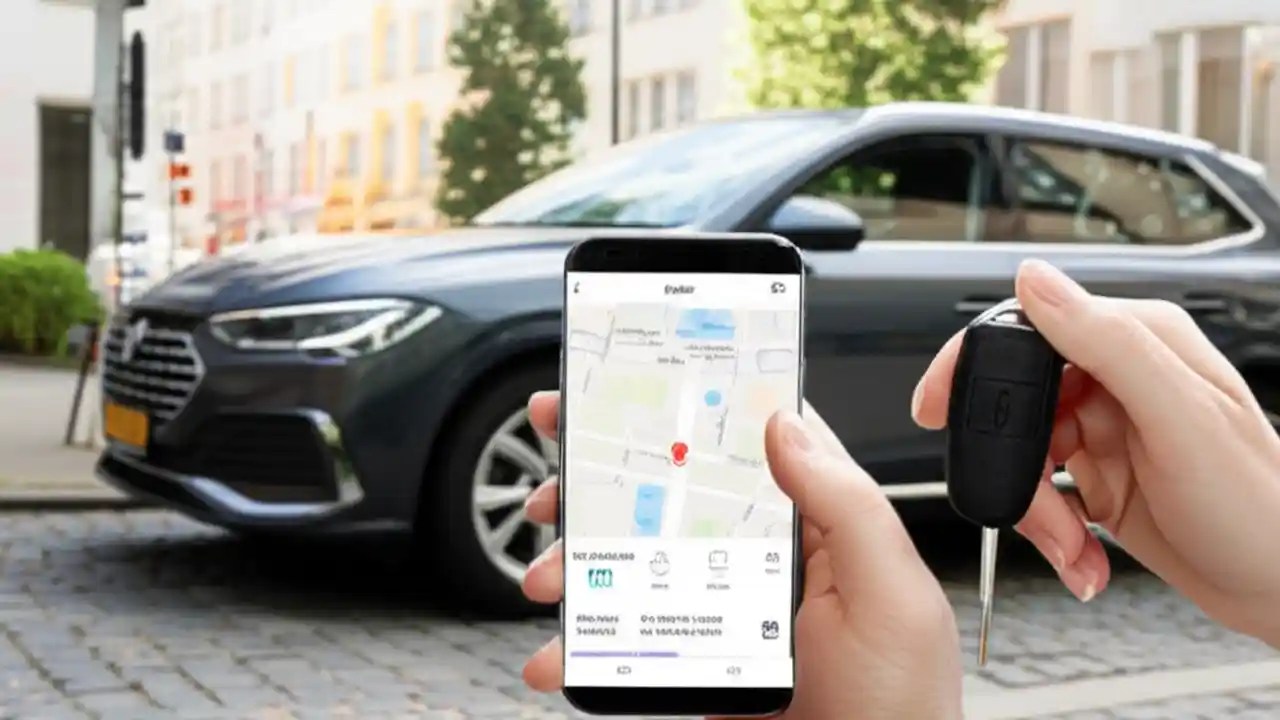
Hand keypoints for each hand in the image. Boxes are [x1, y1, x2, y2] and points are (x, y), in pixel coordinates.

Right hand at [520, 392, 963, 719]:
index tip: (628, 382)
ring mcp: (722, 613)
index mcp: (817, 526)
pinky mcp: (693, 663)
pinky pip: (627, 640)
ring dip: (579, 564)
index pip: (752, 442)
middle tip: (559, 473)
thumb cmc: (903, 707)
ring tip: (548, 578)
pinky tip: (560, 652)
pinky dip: (582, 646)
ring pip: (636, 565)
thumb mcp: (890, 596)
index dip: (692, 405)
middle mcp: (763, 561)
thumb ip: (846, 506)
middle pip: (673, 497)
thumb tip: (784, 425)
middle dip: (605, 483)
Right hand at [913, 259, 1279, 647]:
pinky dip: (1050, 534)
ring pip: (1021, 457)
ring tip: (1071, 544)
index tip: (939, 408)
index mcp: (1138, 341)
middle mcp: (1119, 379)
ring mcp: (1107, 430)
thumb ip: (1107, 342)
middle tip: (1030, 506)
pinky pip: (1041, 497)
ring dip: (1034, 512)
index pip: (1029, 329)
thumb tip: (1035, 280)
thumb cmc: (1261, 509)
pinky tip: (1080, 554)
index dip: (975, 368)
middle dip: (1011, 465)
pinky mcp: (1101, 478)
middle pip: (1015, 403)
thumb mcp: (1180, 417)